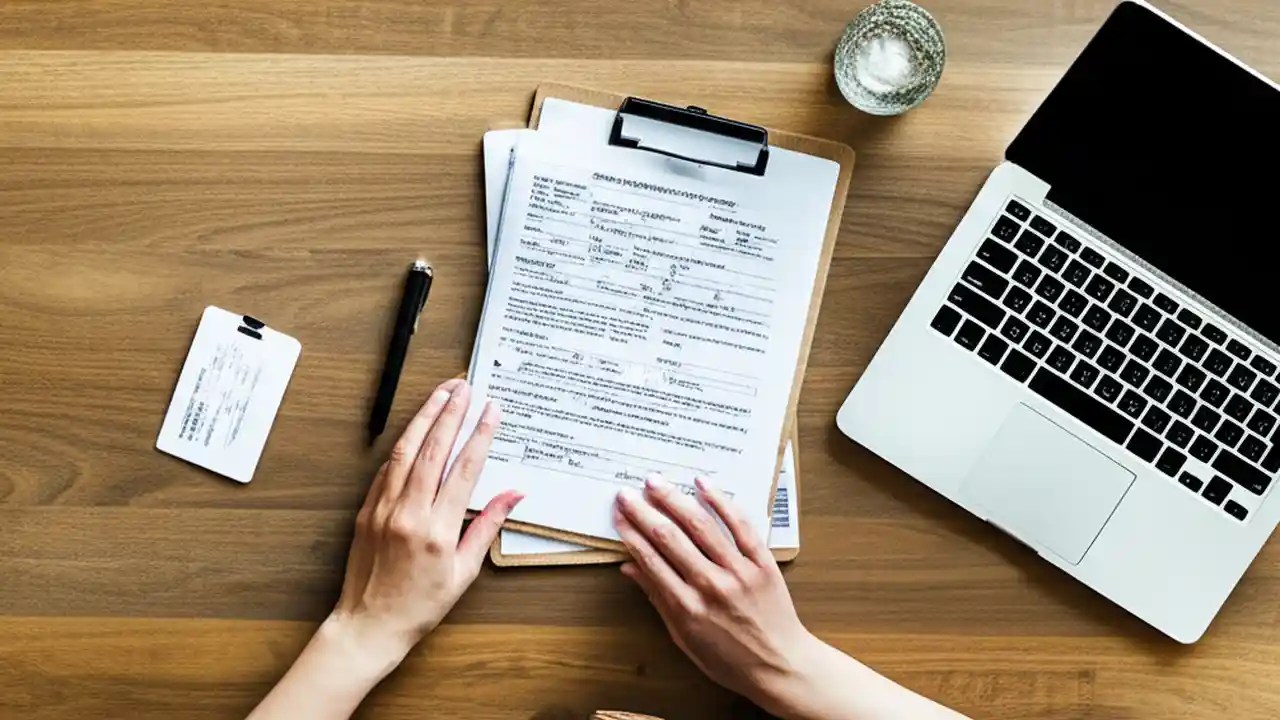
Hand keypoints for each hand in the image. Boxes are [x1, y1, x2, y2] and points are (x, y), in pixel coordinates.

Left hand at [248, 379, 521, 719]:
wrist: (368, 625)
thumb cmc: (419, 605)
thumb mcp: (464, 571)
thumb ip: (487, 526)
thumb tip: (512, 493)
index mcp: (438, 529)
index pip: (464, 469)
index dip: (480, 435)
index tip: (491, 411)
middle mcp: (408, 513)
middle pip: (433, 449)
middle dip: (451, 413)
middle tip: (464, 387)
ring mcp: (383, 509)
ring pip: (406, 451)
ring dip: (425, 418)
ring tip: (441, 395)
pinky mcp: (366, 510)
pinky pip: (387, 469)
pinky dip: (403, 445)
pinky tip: (416, 430)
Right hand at [613, 474, 813, 714]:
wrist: (781, 666)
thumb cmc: (729, 659)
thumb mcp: (684, 638)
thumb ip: (657, 599)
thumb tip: (629, 569)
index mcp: (687, 608)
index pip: (651, 560)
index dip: (631, 534)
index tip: (618, 517)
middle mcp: (711, 586)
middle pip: (670, 538)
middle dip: (644, 512)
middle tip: (626, 493)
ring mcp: (739, 572)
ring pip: (701, 526)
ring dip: (674, 500)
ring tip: (655, 482)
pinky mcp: (762, 563)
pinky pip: (740, 525)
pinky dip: (720, 501)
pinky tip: (702, 484)